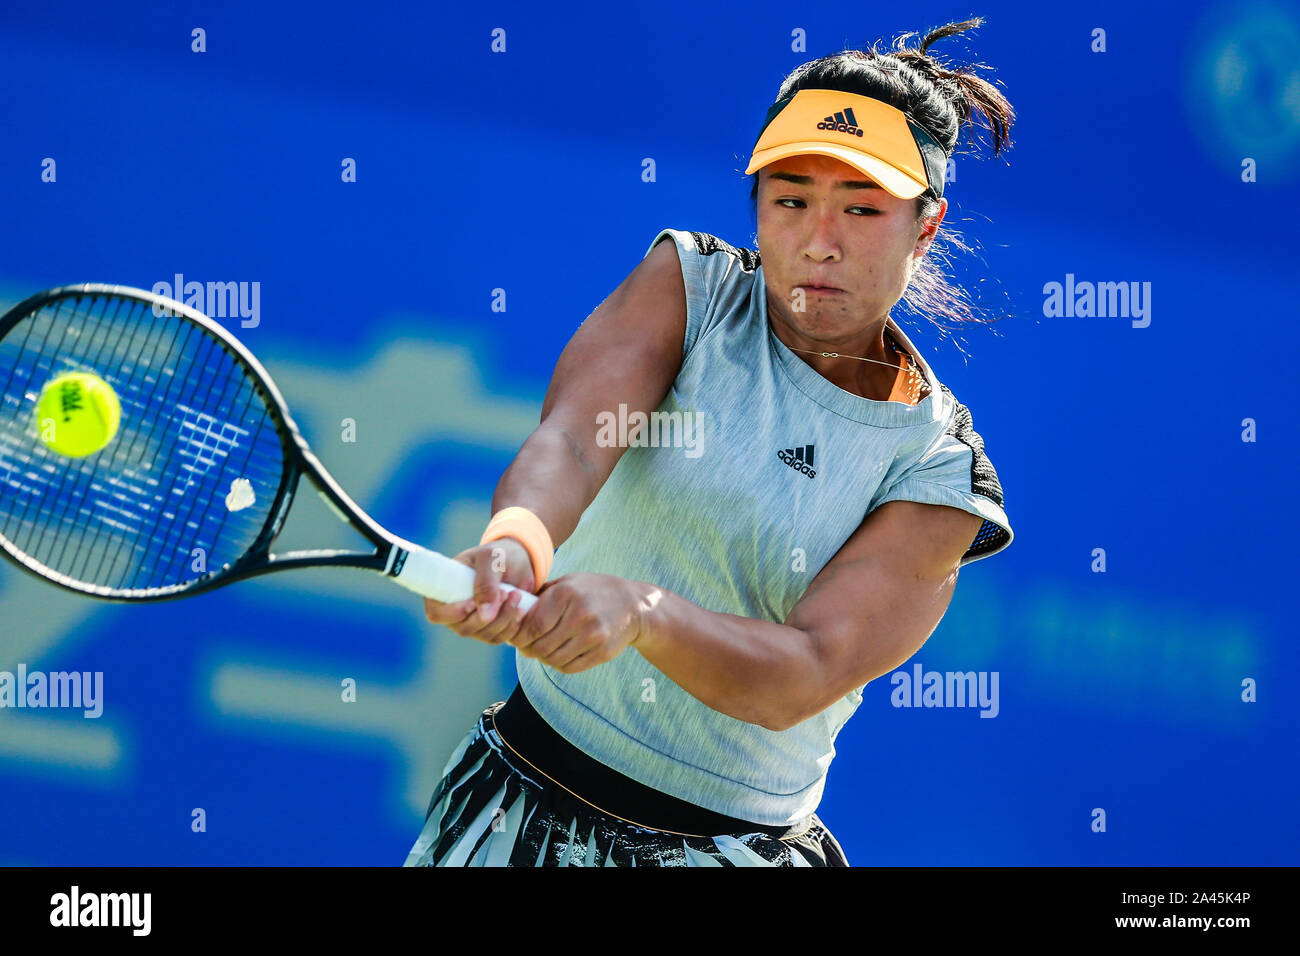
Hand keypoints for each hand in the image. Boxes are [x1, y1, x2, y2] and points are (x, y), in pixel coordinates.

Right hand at [422, 537, 536, 643]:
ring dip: (504, 619)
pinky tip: (520, 608)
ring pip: (484, 634)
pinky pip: (499, 637)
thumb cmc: (498, 555)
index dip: (452, 613)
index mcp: (445, 589)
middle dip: (487, 615)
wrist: (518, 562)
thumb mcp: (492, 560)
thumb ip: (486, 584)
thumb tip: (485, 616)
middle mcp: (455, 609)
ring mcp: (471, 621)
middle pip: (463, 628)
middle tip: (506, 592)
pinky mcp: (490, 628)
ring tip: (516, 595)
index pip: (436, 613)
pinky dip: (512, 625)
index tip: (473, 603)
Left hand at [509, 572, 654, 673]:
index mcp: (567, 594)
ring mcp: (593, 635)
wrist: (634, 605)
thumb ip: (542, 594)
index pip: (533, 625)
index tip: (515, 637)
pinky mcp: (602, 652)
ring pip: (554, 659)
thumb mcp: (569, 582)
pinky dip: (559, 664)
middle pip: (541, 645)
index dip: (520, 636)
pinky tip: (558, 655)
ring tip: (541, 651)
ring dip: (543, 658)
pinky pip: (570, 667)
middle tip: (525, 647)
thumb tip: (511, 609)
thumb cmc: (594, 591)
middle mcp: (580, 614)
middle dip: (528, 650)